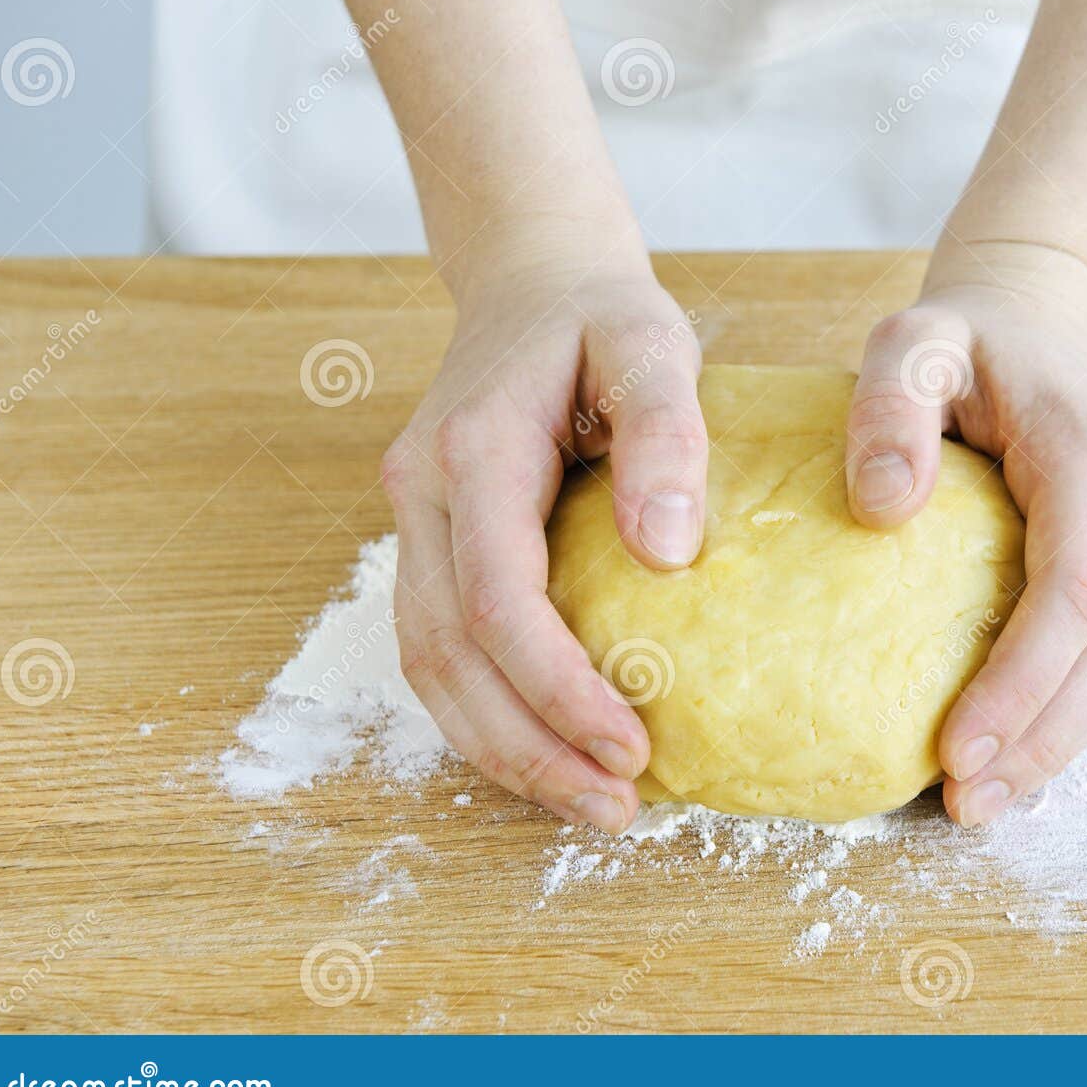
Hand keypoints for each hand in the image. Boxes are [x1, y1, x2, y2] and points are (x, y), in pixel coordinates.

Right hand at [380, 257, 706, 833]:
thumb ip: (664, 432)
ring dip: (504, 749)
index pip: (497, 601)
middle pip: (447, 657)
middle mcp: (422, 494)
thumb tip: (671, 555)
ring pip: (430, 667)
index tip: (632, 745)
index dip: (557, 687)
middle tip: (617, 808)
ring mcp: (415, 522)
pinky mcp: (433, 543)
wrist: (530, 278)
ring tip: (593, 804)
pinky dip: (492, 713)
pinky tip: (553, 749)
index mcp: (471, 450)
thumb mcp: (651, 342)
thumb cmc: (600, 312)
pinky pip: (442, 648)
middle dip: (528, 747)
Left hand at [844, 242, 1086, 826]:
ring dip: (1062, 737)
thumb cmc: (964, 334)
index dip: (1023, 682)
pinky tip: (1016, 748)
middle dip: (1046, 736)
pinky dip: (1068, 703)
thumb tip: (883, 511)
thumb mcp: (910, 338)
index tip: (955, 752)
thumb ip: (890, 407)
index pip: (1073, 590)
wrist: (1041, 312)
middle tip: (969, 804)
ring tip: (988, 799)